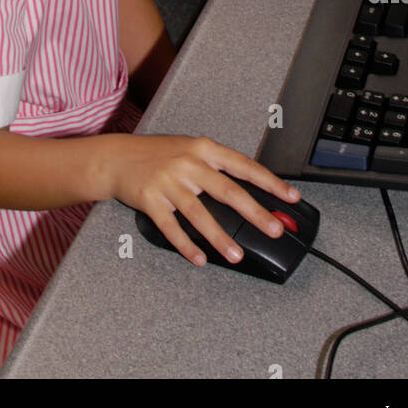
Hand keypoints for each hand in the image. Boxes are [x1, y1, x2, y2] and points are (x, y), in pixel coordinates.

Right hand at [102, 133, 300, 266]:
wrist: (116, 157)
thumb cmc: (157, 154)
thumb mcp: (190, 150)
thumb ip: (216, 166)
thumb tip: (248, 189)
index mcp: (203, 149)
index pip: (244, 166)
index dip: (270, 182)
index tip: (290, 197)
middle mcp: (188, 163)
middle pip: (228, 191)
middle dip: (255, 213)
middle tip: (274, 229)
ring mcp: (169, 182)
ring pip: (200, 214)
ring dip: (220, 237)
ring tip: (236, 255)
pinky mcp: (151, 200)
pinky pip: (172, 228)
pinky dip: (187, 245)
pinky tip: (199, 258)